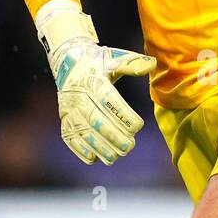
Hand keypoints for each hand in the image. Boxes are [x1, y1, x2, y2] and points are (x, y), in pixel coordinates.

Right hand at [37, 1, 155, 165]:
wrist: (68, 61)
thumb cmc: (97, 62)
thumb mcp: (113, 58)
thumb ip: (132, 64)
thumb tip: (152, 64)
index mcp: (93, 81)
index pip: (109, 100)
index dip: (123, 115)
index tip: (138, 126)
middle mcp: (79, 97)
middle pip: (96, 120)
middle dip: (113, 136)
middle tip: (129, 147)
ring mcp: (69, 110)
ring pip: (83, 132)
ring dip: (99, 147)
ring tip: (115, 156)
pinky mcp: (64, 120)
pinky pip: (70, 138)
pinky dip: (80, 150)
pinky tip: (94, 158)